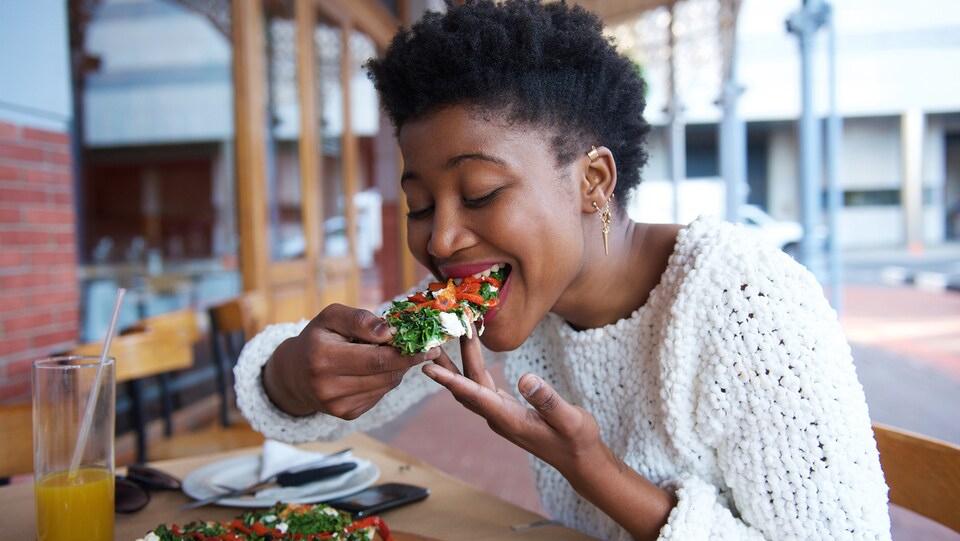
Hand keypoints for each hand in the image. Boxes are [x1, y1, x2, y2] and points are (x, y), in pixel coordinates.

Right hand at [263, 304, 441, 418]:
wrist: (294, 374)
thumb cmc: (317, 338)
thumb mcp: (331, 317)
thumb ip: (359, 319)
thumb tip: (389, 331)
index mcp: (323, 359)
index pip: (376, 359)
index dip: (406, 352)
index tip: (429, 343)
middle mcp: (329, 388)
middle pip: (385, 374)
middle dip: (408, 359)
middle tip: (426, 346)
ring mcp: (338, 406)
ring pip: (387, 385)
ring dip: (397, 368)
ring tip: (394, 352)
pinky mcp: (347, 415)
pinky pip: (380, 394)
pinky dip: (385, 379)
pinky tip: (376, 368)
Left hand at [422, 329, 604, 477]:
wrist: (580, 460)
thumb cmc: (578, 440)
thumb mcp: (570, 420)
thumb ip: (548, 401)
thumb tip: (525, 379)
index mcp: (509, 419)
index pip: (474, 396)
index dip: (450, 381)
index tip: (428, 367)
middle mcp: (498, 417)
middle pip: (467, 386)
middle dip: (452, 360)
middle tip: (440, 333)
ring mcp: (500, 414)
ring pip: (471, 386)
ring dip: (458, 363)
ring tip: (444, 339)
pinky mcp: (506, 410)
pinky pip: (481, 387)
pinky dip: (472, 369)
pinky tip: (470, 355)